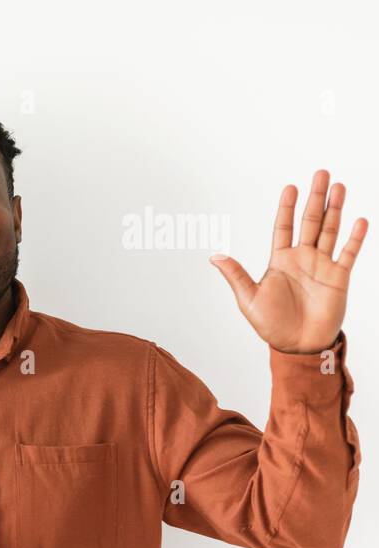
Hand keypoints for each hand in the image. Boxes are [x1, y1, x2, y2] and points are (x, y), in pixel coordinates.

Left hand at [210, 169, 366, 353]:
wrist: (296, 345)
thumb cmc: (271, 324)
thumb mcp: (248, 299)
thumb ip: (236, 275)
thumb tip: (214, 256)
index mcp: (279, 261)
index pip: (283, 227)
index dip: (287, 207)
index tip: (290, 187)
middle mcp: (302, 258)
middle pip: (311, 222)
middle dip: (316, 198)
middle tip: (321, 174)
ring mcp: (322, 266)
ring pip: (330, 231)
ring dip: (335, 209)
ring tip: (339, 187)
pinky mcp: (339, 278)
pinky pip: (348, 253)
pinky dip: (354, 238)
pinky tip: (359, 220)